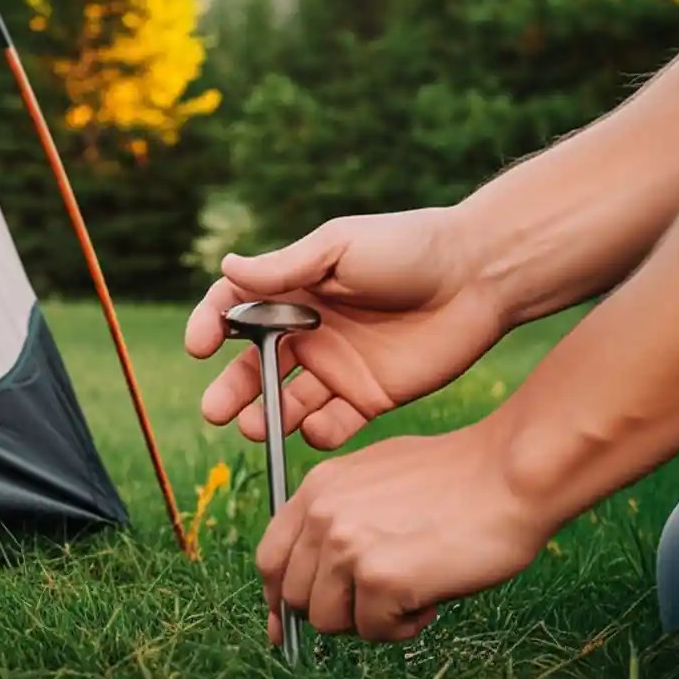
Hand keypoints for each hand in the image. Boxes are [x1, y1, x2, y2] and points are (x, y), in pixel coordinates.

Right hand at [184, 206, 504, 449]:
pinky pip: (332, 424)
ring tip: (254, 428)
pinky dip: (318, 432)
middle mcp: (309, 332)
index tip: (199, 346)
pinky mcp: (369, 397)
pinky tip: (316, 426)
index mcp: (295, 290)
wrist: (480, 276)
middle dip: (231, 390)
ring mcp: (337, 368)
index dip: (209, 326)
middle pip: (254, 368)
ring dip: (266, 418)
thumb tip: (225, 267)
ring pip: (287, 403)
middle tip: (215, 411)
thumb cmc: (409, 247)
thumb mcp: (340, 247)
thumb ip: (285, 267)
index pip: (235, 310)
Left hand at [255, 423, 551, 642]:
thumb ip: (338, 515)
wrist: (508, 476)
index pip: (271, 558)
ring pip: (329, 621)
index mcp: (317, 488)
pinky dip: (404, 624)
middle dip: (335, 610)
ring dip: (370, 618)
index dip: (280, 597)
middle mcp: (322, 514)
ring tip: (411, 587)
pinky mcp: (379, 578)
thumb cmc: (457, 478)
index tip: (288, 622)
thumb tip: (315, 571)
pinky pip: (374, 631)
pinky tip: (430, 594)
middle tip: (379, 598)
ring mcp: (347, 546)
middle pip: (296, 598)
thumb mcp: (376, 477)